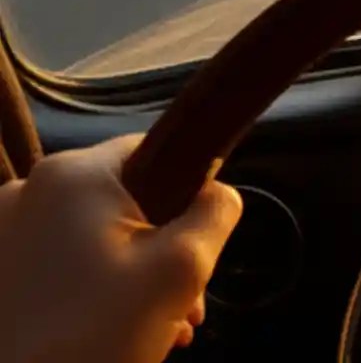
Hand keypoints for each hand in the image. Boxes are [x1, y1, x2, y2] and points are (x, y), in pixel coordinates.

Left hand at [0, 134, 241, 362]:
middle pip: (126, 200)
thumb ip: (215, 212)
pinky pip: (63, 261)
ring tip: (160, 324)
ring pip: (96, 234)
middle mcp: (27, 191)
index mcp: (72, 175)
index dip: (190, 192)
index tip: (200, 245)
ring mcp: (5, 233)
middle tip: (186, 302)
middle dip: (165, 248)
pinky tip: (118, 327)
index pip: (154, 152)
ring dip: (136, 272)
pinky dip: (97, 285)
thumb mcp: (182, 267)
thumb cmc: (101, 328)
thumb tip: (219, 192)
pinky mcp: (1, 271)